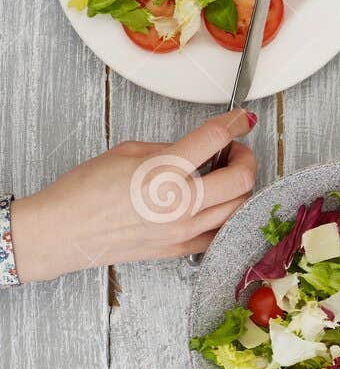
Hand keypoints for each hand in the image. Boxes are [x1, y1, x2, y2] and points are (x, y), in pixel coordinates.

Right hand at [9, 109, 256, 282]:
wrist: (64, 232)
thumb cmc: (84, 192)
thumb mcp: (126, 152)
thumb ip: (168, 148)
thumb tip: (195, 149)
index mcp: (164, 170)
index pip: (215, 138)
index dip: (236, 123)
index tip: (242, 119)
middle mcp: (180, 202)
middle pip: (242, 179)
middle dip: (247, 159)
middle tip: (235, 150)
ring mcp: (183, 230)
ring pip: (238, 208)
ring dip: (240, 187)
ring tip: (225, 175)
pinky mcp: (180, 249)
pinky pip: (220, 233)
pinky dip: (226, 215)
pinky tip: (215, 204)